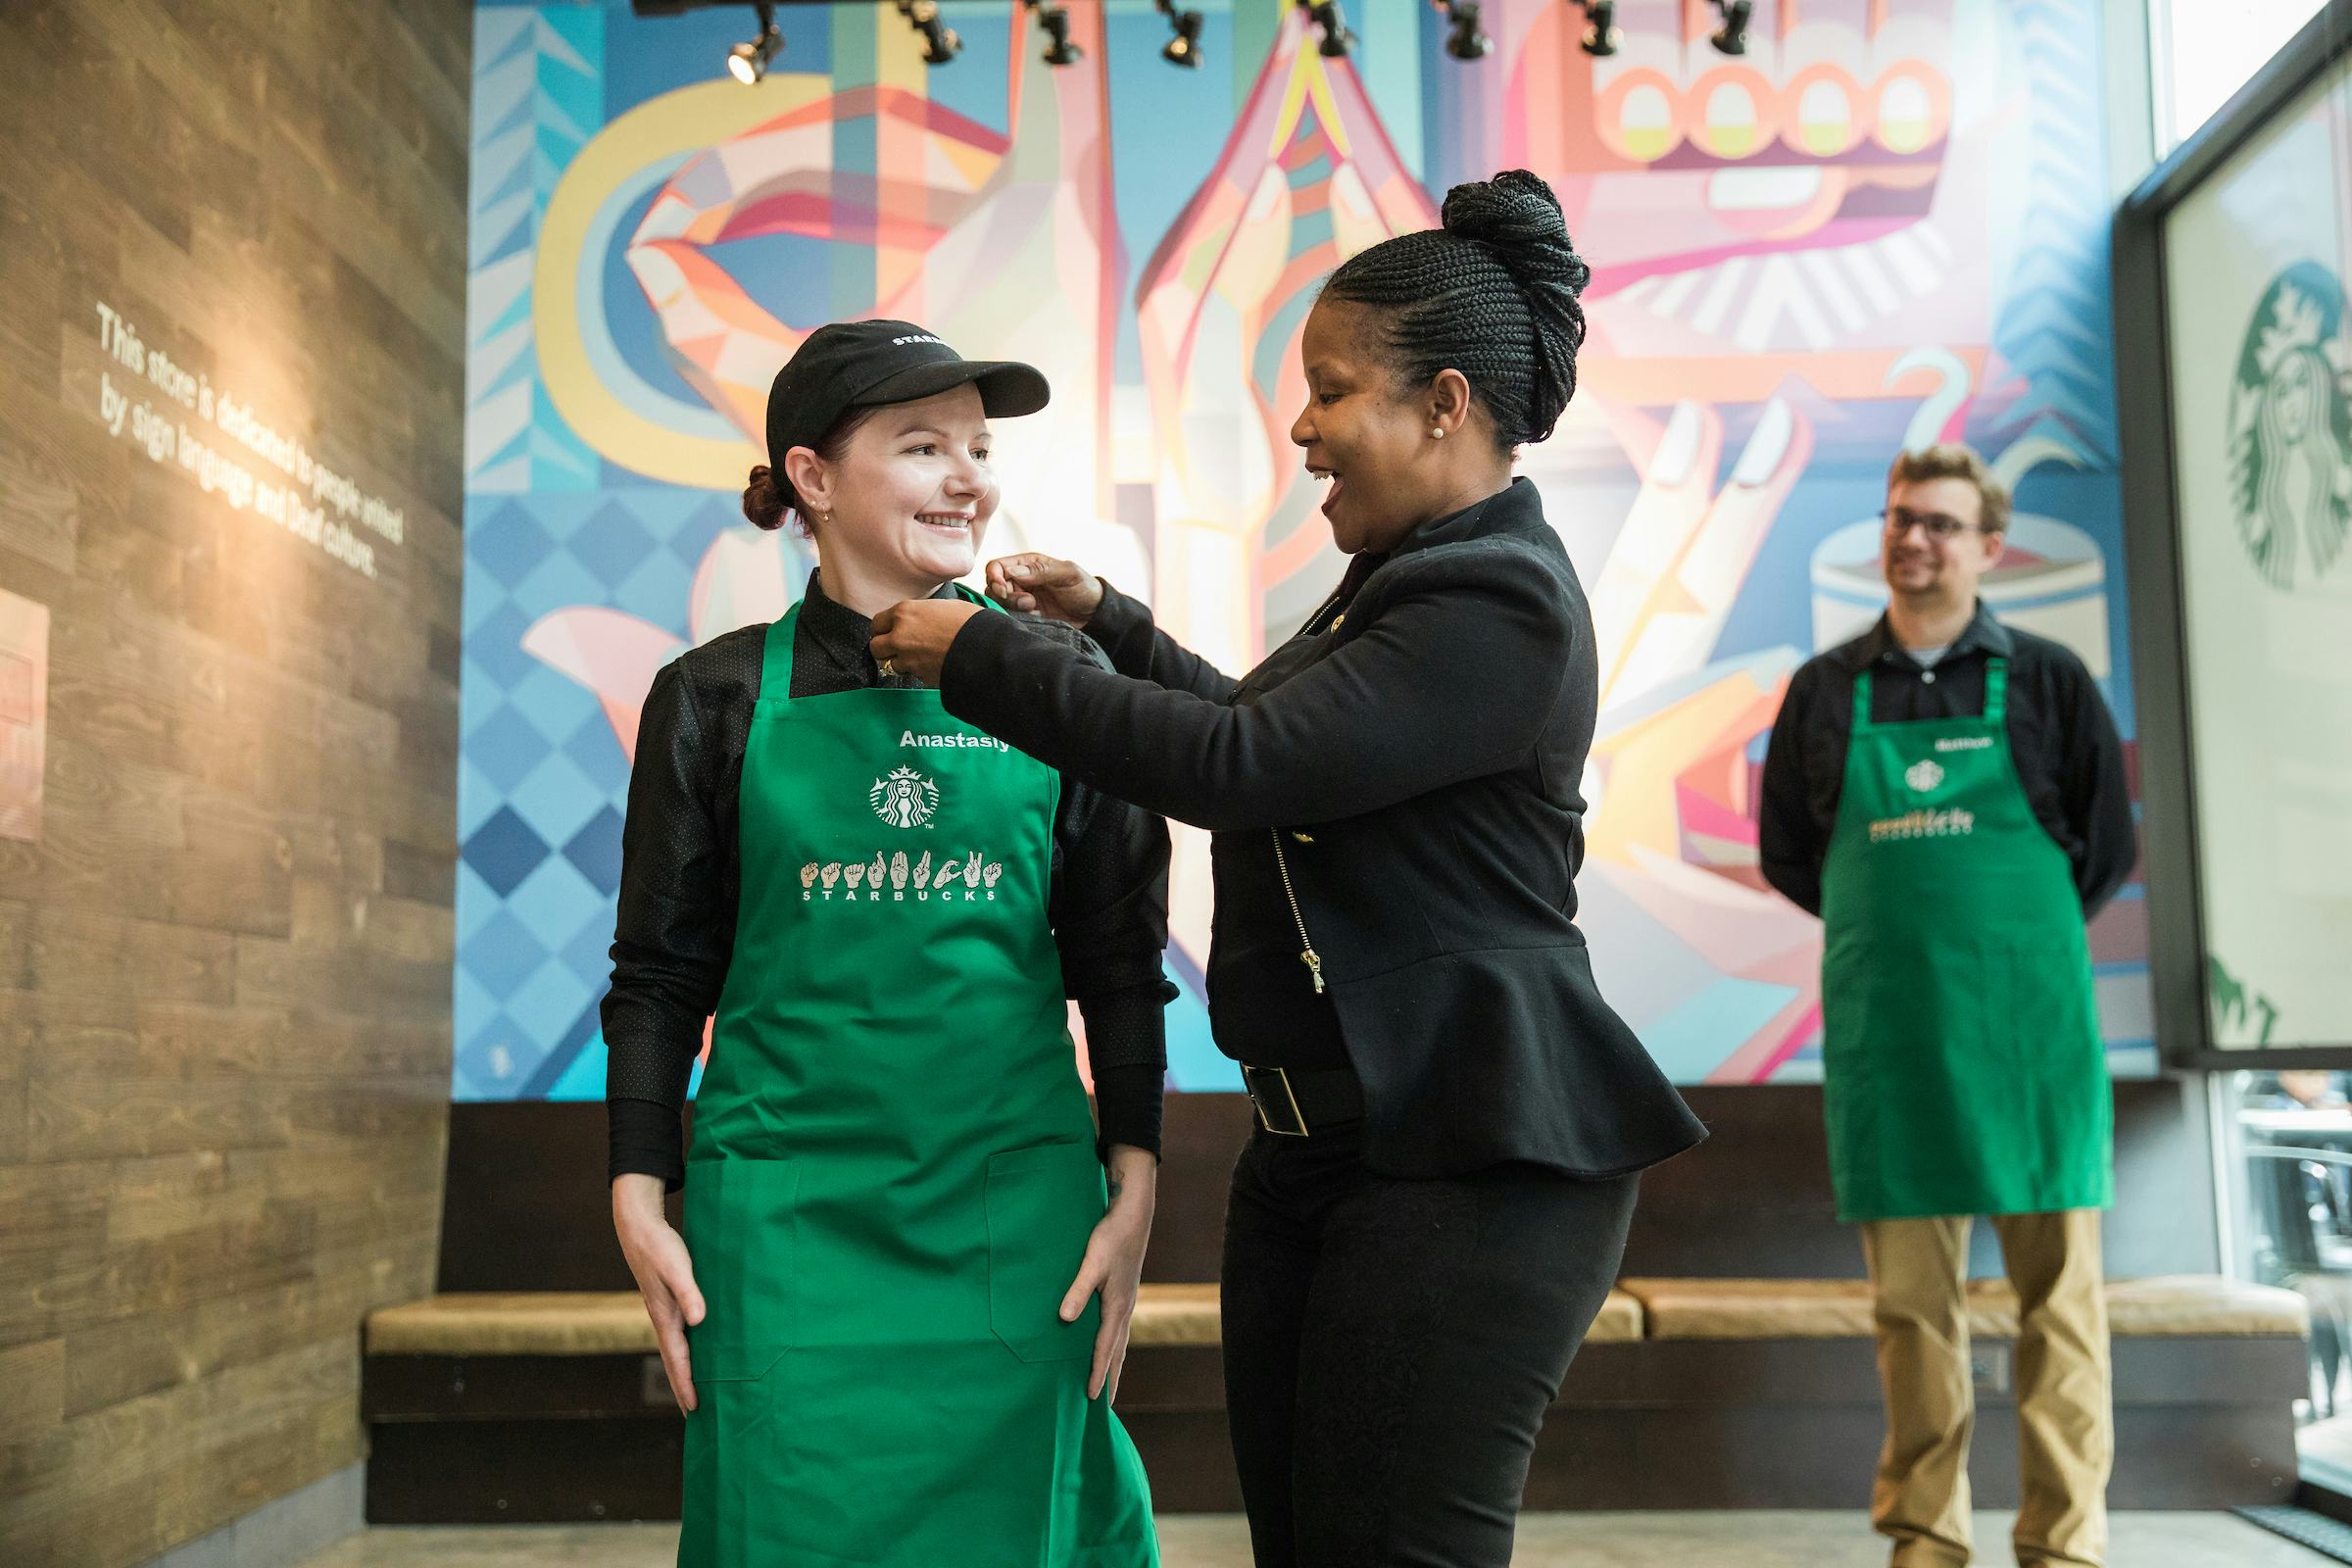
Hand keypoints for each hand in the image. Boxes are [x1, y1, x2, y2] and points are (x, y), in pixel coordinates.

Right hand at [613, 1173, 704, 1412]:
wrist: (639, 1228)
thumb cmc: (660, 1248)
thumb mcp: (677, 1269)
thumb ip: (689, 1293)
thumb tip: (698, 1320)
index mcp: (665, 1318)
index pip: (678, 1360)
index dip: (686, 1385)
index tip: (694, 1410)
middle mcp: (664, 1320)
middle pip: (674, 1362)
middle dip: (682, 1388)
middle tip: (693, 1415)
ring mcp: (665, 1312)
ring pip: (677, 1350)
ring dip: (685, 1372)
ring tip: (695, 1391)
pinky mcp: (669, 1301)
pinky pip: (680, 1334)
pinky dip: (688, 1350)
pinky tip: (697, 1351)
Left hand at [868, 598, 984, 685]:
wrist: (984, 648)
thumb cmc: (970, 622)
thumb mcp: (944, 606)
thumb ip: (923, 613)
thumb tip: (920, 618)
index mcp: (905, 613)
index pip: (877, 623)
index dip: (883, 628)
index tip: (890, 630)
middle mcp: (900, 635)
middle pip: (876, 646)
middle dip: (885, 647)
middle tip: (898, 646)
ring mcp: (908, 658)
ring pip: (891, 664)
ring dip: (901, 661)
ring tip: (919, 656)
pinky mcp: (919, 676)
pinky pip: (911, 674)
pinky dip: (917, 671)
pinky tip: (932, 664)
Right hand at [984, 554, 1104, 626]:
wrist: (1094, 614)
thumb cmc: (1084, 588)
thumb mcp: (1067, 574)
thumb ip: (1040, 571)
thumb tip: (1012, 572)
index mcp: (1027, 565)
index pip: (996, 567)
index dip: (994, 577)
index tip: (1004, 590)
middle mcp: (1020, 581)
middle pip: (993, 587)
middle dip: (1006, 597)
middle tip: (1029, 603)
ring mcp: (1021, 599)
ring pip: (998, 604)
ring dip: (1011, 608)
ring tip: (1034, 609)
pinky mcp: (1025, 616)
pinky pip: (1009, 618)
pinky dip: (1015, 619)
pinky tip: (1034, 617)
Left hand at [1058, 1148, 1157, 1402]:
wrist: (1133, 1215)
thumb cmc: (1110, 1236)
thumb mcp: (1092, 1262)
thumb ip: (1078, 1290)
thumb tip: (1065, 1319)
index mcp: (1117, 1307)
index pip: (1104, 1349)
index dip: (1097, 1373)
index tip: (1090, 1398)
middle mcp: (1124, 1309)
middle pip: (1117, 1353)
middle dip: (1110, 1378)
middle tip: (1104, 1407)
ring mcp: (1126, 1302)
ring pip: (1120, 1343)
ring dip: (1114, 1365)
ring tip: (1109, 1386)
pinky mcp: (1124, 1293)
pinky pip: (1119, 1329)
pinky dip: (1115, 1346)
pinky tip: (1110, 1347)